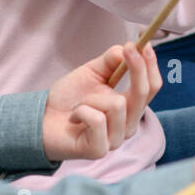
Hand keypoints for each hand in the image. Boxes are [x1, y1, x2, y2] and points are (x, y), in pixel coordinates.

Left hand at [43, 43, 160, 161]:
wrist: (43, 120)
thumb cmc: (70, 98)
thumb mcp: (93, 73)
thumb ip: (112, 61)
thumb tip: (128, 48)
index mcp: (131, 107)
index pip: (152, 87)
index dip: (151, 65)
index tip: (143, 44)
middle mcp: (128, 125)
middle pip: (143, 94)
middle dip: (136, 68)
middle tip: (126, 49)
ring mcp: (115, 140)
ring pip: (117, 104)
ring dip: (93, 98)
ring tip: (81, 105)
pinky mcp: (99, 150)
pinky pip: (97, 119)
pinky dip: (81, 111)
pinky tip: (74, 118)